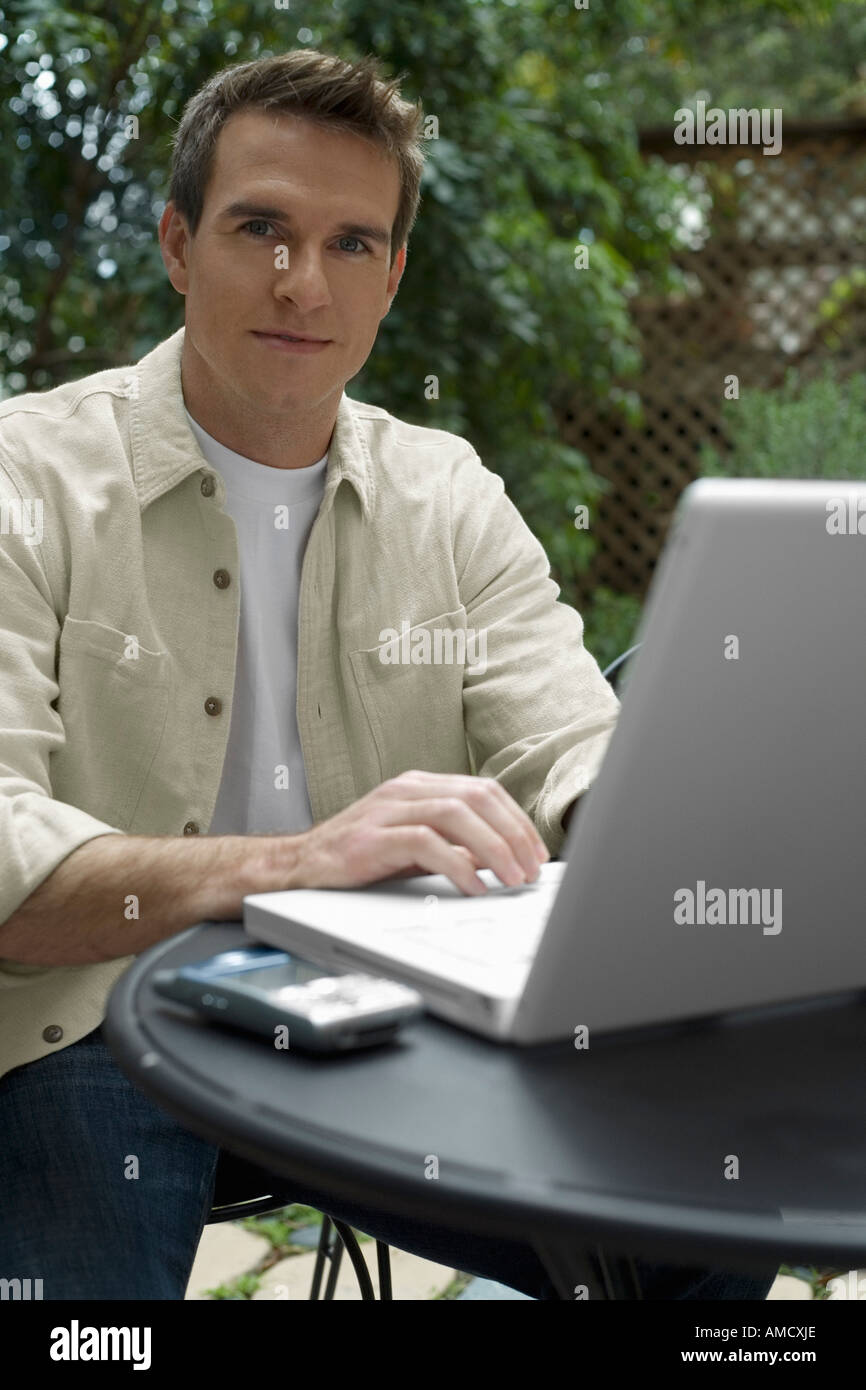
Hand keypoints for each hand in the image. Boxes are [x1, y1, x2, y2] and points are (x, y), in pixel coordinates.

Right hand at [292, 769, 549, 895]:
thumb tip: (504, 859)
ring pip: (456, 814)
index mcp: (420, 786)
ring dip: (494, 848)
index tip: (537, 851)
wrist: (299, 864)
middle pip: (476, 796)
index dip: (516, 820)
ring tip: (512, 878)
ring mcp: (388, 810)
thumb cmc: (360, 856)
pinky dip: (458, 864)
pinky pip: (426, 843)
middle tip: (533, 868)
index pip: (483, 790)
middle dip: (513, 833)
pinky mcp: (373, 837)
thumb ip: (456, 844)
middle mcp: (406, 790)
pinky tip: (474, 886)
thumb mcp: (416, 846)